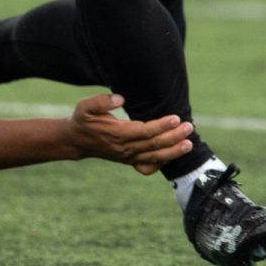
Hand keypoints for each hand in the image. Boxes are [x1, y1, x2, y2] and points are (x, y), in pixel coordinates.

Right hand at [65, 95, 194, 173]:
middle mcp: (125, 149)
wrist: (76, 141)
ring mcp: (128, 157)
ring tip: (189, 144)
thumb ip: (101, 101)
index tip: (175, 118)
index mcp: (117, 134)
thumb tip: (120, 98)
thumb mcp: (86, 106)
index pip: (145, 132)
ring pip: (154, 157)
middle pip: (154, 145)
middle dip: (173, 137)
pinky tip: (172, 155)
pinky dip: (162, 164)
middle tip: (189, 127)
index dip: (161, 126)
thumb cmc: (83, 120)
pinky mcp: (129, 161)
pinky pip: (148, 167)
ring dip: (173, 151)